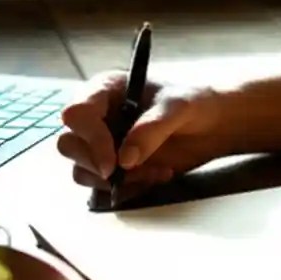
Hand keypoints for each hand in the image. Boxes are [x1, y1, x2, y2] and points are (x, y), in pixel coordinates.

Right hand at [56, 70, 227, 198]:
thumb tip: (124, 160)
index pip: (76, 114)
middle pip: (68, 145)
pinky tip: (156, 176)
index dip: (90, 139)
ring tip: (156, 172)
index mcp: (104, 91)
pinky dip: (127, 189)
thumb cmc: (193, 104)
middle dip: (97, 164)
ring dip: (117, 181)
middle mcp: (96, 117)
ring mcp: (101, 144)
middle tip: (128, 173)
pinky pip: (102, 187)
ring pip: (82, 170)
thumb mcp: (178, 108)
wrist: (212, 126)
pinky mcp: (112, 168)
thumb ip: (151, 129)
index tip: (114, 162)